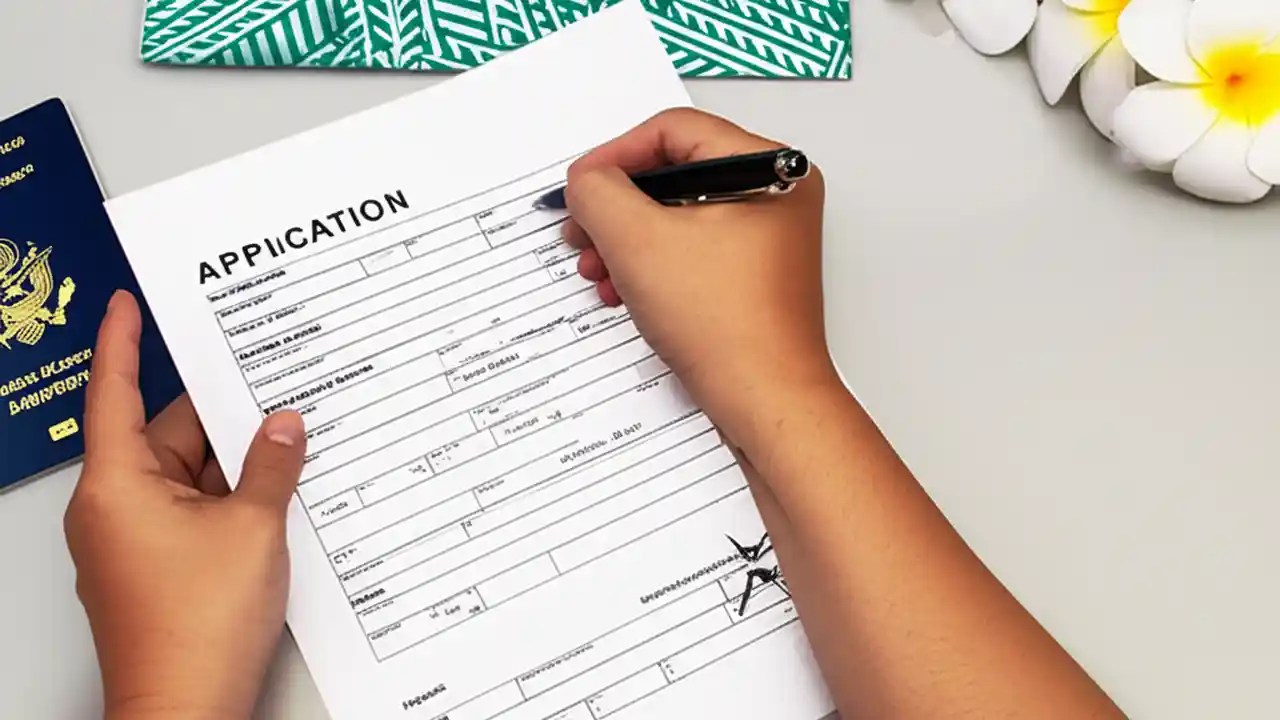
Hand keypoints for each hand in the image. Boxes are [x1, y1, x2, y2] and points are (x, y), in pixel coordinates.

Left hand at [65, 291, 305, 719]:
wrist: (187, 710)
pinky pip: (195, 509)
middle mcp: (116, 508)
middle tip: (269, 379)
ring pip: (188, 474)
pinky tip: (274, 490)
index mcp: (117, 485)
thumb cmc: (197, 630)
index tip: (123, 303)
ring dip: (234, 460)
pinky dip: (231, 495)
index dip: (121, 342)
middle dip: (221, 414)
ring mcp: (136, 540)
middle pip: (167, 435)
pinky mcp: (160, 566)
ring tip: (287, 441)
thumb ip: (271, 465)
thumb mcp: (252, 528)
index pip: (114, 392)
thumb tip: (283, 425)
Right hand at [563, 109, 837, 449]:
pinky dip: (650, 266)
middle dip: (616, 208)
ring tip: (599, 272)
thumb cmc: (728, 327)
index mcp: (765, 168)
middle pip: (673, 174)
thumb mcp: (638, 241)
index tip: (582, 187)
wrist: (765, 400)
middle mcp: (773, 197)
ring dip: (626, 241)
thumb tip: (587, 181)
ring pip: (676, 218)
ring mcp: (764, 240)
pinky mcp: (750, 278)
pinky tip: (623, 292)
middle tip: (583, 232)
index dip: (615, 155)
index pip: (674, 131)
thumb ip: (599, 192)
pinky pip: (689, 252)